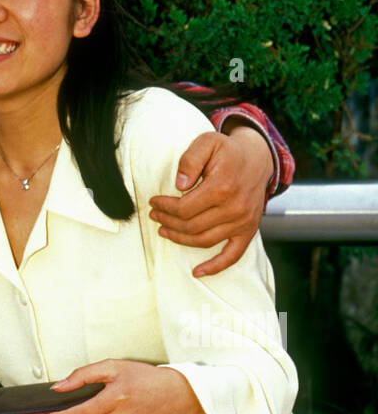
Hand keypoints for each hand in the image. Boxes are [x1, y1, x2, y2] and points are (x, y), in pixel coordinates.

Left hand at [148, 124, 273, 276]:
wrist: (258, 158)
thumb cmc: (228, 151)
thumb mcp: (207, 142)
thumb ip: (190, 160)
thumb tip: (179, 185)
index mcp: (222, 187)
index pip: (184, 208)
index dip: (165, 207)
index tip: (154, 202)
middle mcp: (234, 208)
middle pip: (191, 226)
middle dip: (168, 221)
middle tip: (155, 215)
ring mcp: (243, 222)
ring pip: (204, 241)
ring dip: (180, 239)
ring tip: (164, 231)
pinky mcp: (248, 231)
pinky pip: (232, 255)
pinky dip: (215, 267)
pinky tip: (197, 272)